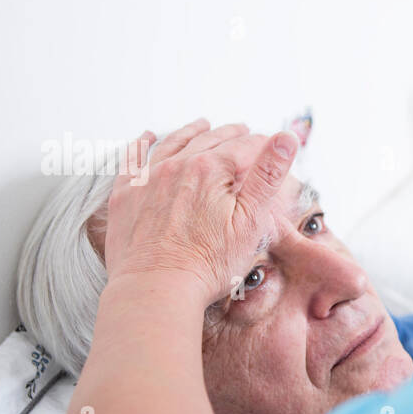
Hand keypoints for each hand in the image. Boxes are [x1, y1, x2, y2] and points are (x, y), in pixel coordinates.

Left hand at [103, 118, 298, 303]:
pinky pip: (133, 159)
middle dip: (230, 134)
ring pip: (173, 143)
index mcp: (209, 169)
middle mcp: (176, 164)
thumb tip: (286, 137)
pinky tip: (148, 136)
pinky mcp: (126, 195)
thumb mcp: (251, 221)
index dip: (262, 144)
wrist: (155, 288)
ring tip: (204, 124)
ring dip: (191, 131)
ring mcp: (147, 178)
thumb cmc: (207, 263)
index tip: (273, 144)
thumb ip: (268, 175)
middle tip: (244, 130)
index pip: (243, 147)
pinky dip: (142, 144)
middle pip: (209, 140)